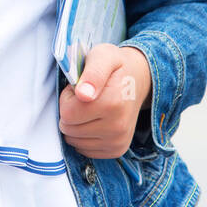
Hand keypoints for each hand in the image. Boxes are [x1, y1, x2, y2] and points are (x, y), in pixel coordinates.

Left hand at [58, 44, 151, 158]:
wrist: (139, 81)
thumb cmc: (115, 67)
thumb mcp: (103, 56)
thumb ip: (92, 72)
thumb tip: (83, 94)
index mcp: (113, 103)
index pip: (67, 114)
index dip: (67, 99)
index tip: (80, 88)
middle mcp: (118, 127)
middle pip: (69, 129)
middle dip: (71, 112)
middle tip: (86, 98)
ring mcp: (118, 141)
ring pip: (74, 141)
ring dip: (77, 124)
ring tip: (91, 108)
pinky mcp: (116, 150)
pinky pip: (83, 149)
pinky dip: (83, 136)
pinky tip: (95, 121)